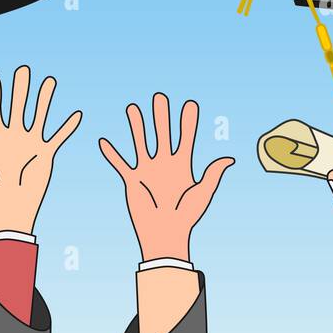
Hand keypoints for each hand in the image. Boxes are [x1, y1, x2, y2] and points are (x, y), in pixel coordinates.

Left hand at [0, 65, 82, 234]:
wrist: (11, 207)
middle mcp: (15, 137)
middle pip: (19, 106)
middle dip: (20, 88)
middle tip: (23, 70)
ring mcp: (32, 143)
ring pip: (40, 115)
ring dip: (44, 99)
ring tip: (49, 81)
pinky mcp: (46, 153)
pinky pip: (59, 136)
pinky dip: (68, 126)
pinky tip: (76, 114)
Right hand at [99, 94, 234, 261]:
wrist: (165, 235)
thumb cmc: (187, 216)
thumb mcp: (202, 193)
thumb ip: (213, 174)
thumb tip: (230, 158)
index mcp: (182, 165)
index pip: (186, 138)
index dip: (188, 122)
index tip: (190, 103)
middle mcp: (164, 164)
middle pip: (162, 134)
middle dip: (161, 116)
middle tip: (159, 97)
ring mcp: (147, 171)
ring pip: (141, 142)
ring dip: (137, 126)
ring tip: (133, 107)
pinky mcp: (131, 181)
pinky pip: (119, 164)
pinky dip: (111, 153)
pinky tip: (103, 141)